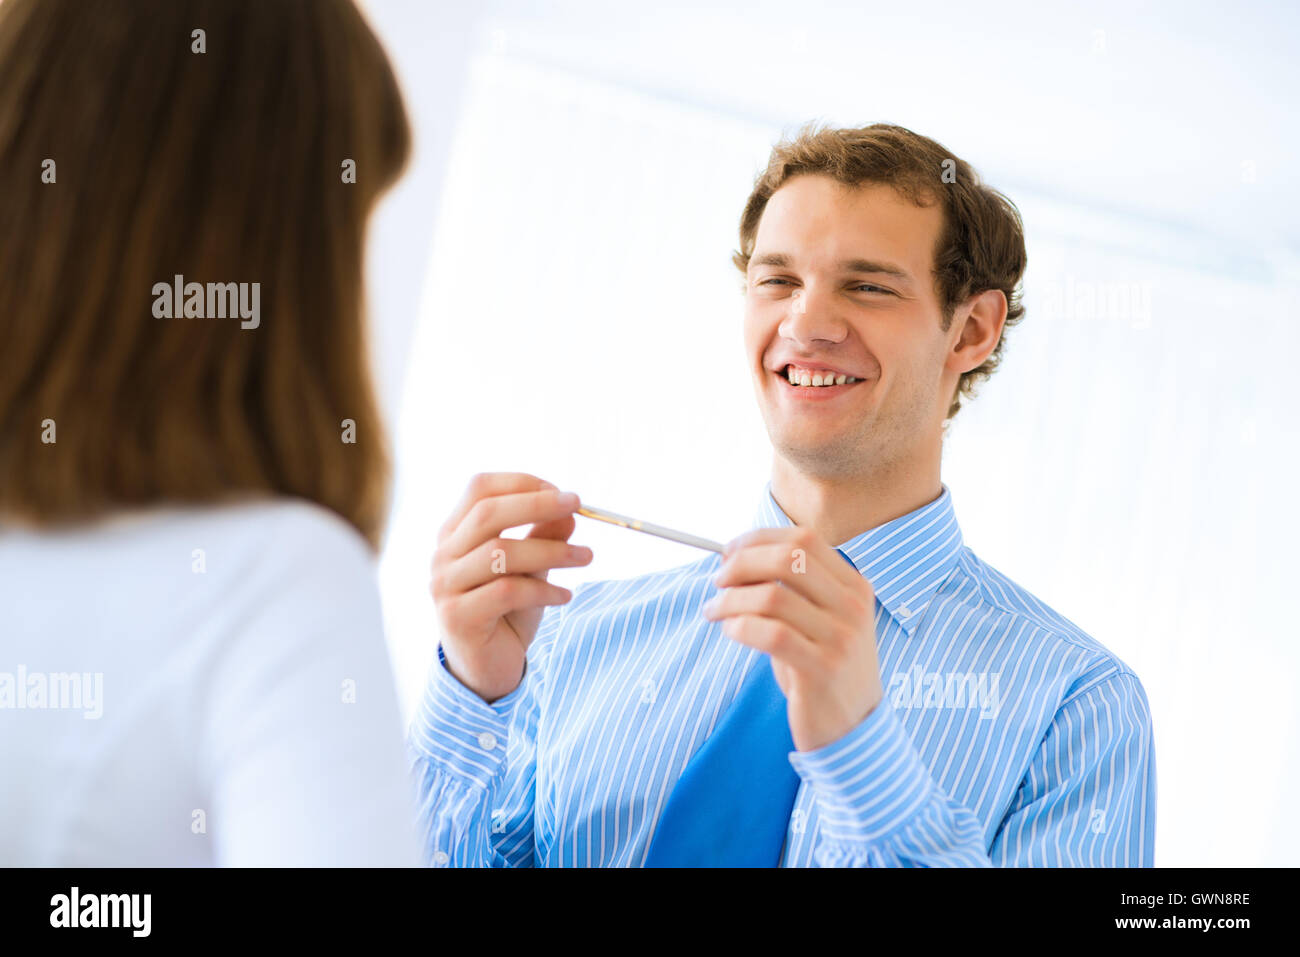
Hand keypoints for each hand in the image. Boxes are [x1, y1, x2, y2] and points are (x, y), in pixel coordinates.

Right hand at [430, 472, 591, 702]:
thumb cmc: (507, 613)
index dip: (521, 484)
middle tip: (577, 506)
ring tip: (586, 557)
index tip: (561, 492)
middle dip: (537, 505)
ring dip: (551, 550)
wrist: (486, 669)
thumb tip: (569, 511)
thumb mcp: (531, 569)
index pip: (479, 489)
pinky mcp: (458, 617)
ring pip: (500, 553)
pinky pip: (506, 592)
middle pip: (488, 514)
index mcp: (455, 533)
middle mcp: (443, 555)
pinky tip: (565, 596)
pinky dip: (543, 590)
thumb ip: (543, 537)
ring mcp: (445, 586)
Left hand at [701, 526, 883, 751]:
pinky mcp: (822, 669)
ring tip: (714, 611)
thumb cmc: (822, 667)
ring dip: (731, 600)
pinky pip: (770, 634)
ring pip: (773, 597)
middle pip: (789, 559)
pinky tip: (730, 631)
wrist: (854, 727)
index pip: (803, 539)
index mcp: (854, 586)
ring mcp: (841, 638)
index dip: (758, 539)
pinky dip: (740, 626)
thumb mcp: (819, 620)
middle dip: (742, 564)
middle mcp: (852, 606)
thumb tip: (734, 557)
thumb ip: (790, 588)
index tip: (728, 552)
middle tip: (718, 581)